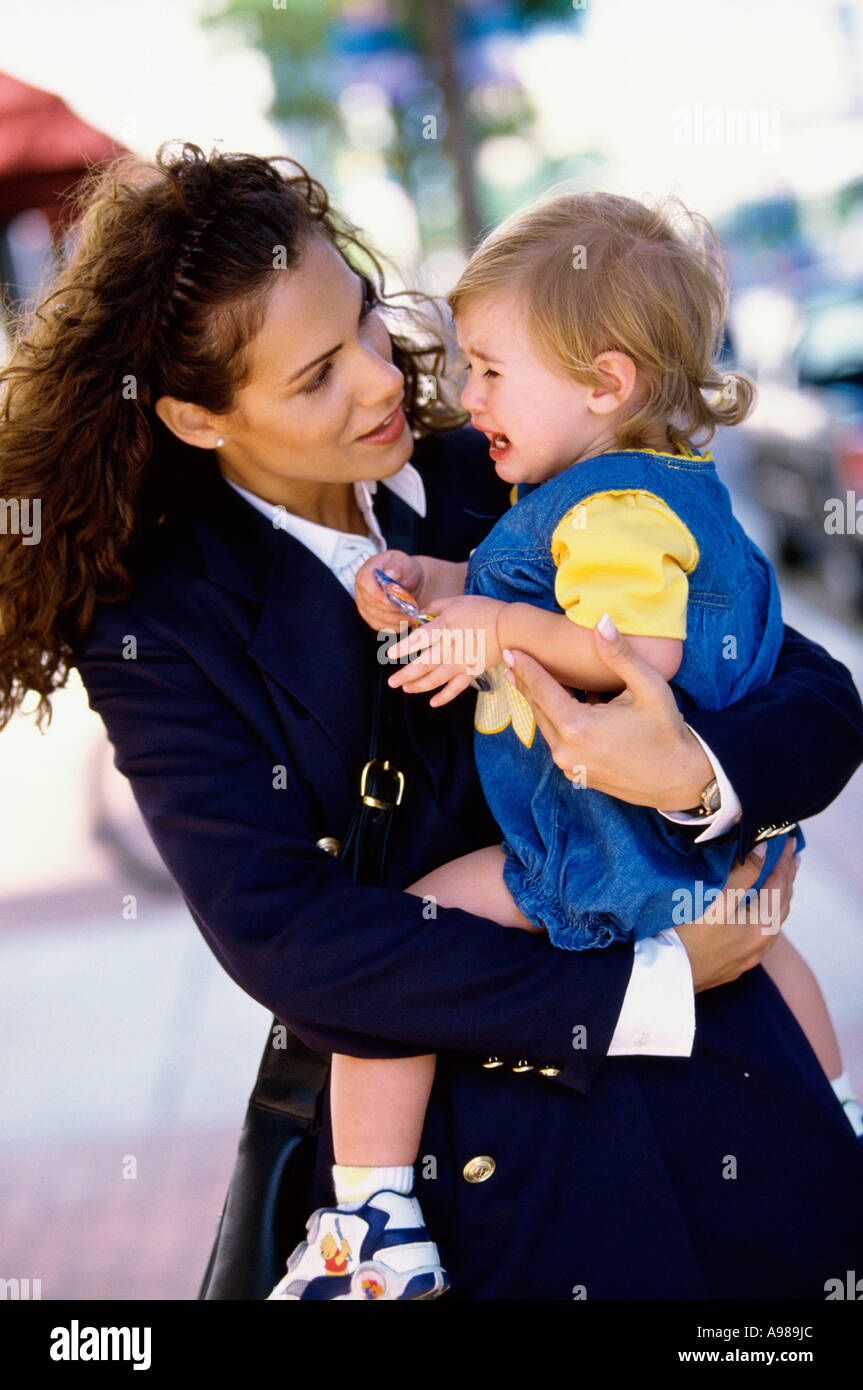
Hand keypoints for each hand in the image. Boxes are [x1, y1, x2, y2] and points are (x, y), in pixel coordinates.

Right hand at [355, 550, 423, 631]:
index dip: (378, 594)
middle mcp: (361, 590)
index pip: (365, 583)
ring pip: (376, 618)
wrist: (407, 580)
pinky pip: (380, 626)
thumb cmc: (404, 568)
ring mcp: (364, 605)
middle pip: (371, 604)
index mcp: (366, 572)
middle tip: (410, 611)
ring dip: (395, 620)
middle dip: (392, 609)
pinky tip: (407, 622)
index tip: (395, 600)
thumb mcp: (403, 562)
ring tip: (412, 617)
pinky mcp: (371, 617)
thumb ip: (397, 566)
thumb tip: (391, 573)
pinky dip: (395, 626)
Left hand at [385, 594, 505, 706]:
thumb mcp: (458, 601)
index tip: (390, 655)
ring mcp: (462, 662)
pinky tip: (433, 702)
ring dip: (419, 686)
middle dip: (406, 675)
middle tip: (392, 682)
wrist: (512, 626)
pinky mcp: (473, 671)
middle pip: (424, 664)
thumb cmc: (485, 610)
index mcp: (446, 626)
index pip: (419, 639)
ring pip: (436, 679)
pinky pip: (456, 688)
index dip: (403, 648)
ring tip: (406, 689)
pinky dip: (444, 697)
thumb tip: (420, 614)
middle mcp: (451, 647)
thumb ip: (436, 606)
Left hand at [504, 619, 711, 809]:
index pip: (542, 689)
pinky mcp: (576, 774)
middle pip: (538, 708)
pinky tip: (558, 705)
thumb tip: (601, 620)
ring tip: (527, 679)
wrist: (679, 779)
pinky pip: (558, 741)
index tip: (510, 651)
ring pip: (546, 726)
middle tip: (512, 661)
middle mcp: (567, 750)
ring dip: (539, 702)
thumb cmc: (666, 730)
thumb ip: (619, 654)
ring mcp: (570, 765)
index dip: (526, 668)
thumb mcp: (648, 687)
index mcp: (578, 727)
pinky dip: (555, 721)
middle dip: (526, 682)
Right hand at [678, 839, 798, 991]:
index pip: (779, 886)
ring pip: (771, 924)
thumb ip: (744, 874)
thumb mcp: (717, 900)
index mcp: (761, 927)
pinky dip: (765, 918)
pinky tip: (757, 917)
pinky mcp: (732, 966)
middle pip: (780, 906)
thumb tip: (764, 851)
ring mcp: (747, 959)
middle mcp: (760, 945)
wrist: (662, 977)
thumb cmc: (686, 935)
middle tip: (792, 857)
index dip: (785, 861)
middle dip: (786, 879)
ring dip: (777, 900)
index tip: (790, 841)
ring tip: (780, 883)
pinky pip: (759, 937)